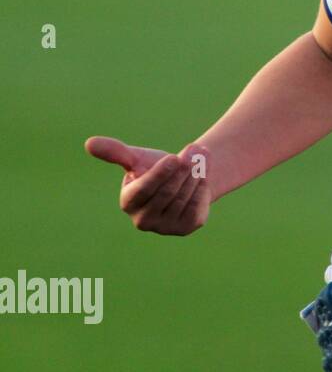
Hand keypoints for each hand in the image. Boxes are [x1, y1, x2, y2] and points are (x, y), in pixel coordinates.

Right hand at [85, 136, 211, 234]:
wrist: (183, 181)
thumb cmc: (154, 168)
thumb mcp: (136, 159)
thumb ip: (115, 152)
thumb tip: (89, 143)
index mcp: (128, 202)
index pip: (144, 189)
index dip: (160, 173)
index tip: (174, 157)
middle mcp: (143, 219)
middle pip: (167, 192)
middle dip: (183, 168)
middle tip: (195, 149)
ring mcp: (164, 227)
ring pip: (184, 197)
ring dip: (196, 174)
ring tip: (201, 155)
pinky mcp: (185, 228)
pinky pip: (196, 207)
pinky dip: (202, 188)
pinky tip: (203, 174)